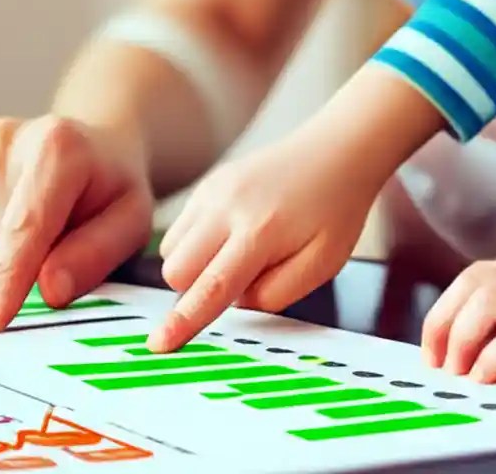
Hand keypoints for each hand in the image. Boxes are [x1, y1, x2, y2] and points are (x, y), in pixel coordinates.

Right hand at [0, 116, 153, 331]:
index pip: (25, 224)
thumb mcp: (129, 221)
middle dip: (22, 270)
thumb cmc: (102, 191)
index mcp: (55, 145)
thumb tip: (49, 290)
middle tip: (50, 240)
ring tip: (20, 231)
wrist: (77, 149)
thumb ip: (96, 254)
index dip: (8, 276)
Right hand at [148, 133, 374, 352]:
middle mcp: (227, 208)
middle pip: (177, 272)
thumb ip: (276, 293)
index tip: (159, 344)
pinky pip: (178, 228)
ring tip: (236, 254)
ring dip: (192, 266)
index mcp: (260, 233)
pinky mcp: (207, 184)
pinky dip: (194, 244)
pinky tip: (230, 235)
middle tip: (237, 278)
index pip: (213, 287)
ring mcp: (212, 192)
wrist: (336, 152)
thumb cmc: (335, 212)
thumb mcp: (323, 264)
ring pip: (170, 251)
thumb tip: (234, 303)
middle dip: (194, 289)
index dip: (185, 321)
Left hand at [421, 251, 495, 382]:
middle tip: (433, 358)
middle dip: (440, 319)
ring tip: (454, 369)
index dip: (450, 305)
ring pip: (486, 299)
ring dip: (457, 336)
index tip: (439, 337)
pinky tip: (484, 376)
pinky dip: (493, 356)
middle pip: (472, 281)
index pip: (483, 273)